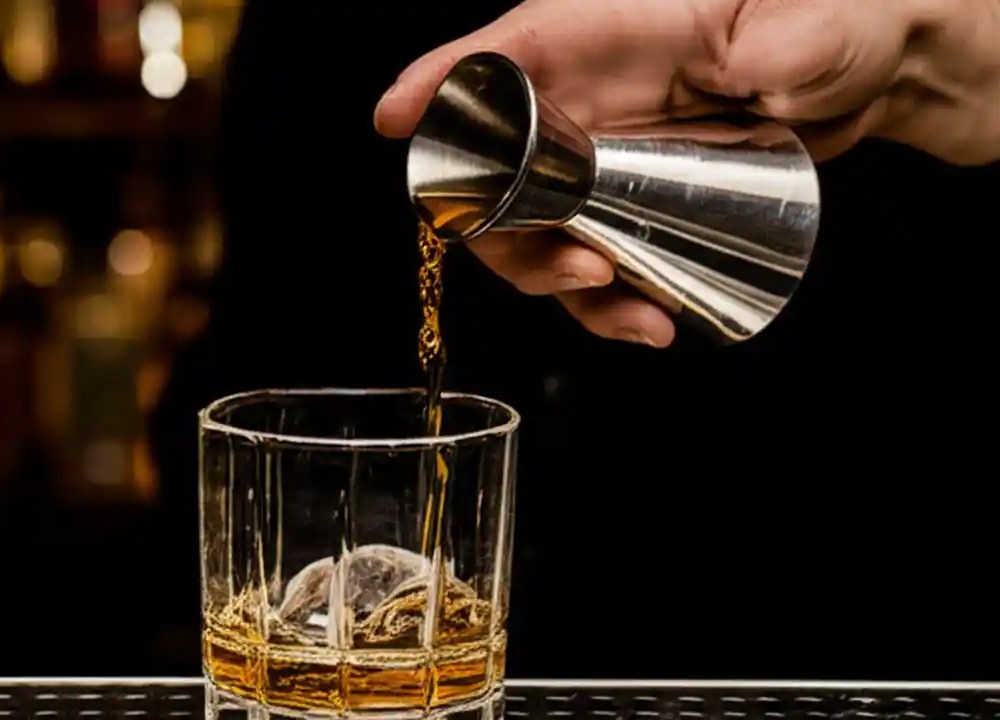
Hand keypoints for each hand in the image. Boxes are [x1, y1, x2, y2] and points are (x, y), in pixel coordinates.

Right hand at [374, 0, 999, 347]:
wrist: (865, 74)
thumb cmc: (839, 19)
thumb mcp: (820, 18)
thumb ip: (790, 40)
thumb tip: (761, 70)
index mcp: (612, 29)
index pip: (509, 50)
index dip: (442, 82)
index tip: (397, 119)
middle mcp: (588, 95)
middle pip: (493, 162)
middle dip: (507, 231)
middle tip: (575, 268)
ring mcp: (598, 154)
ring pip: (527, 228)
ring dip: (555, 282)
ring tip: (628, 307)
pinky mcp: (621, 202)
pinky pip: (582, 259)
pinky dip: (603, 303)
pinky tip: (650, 320)